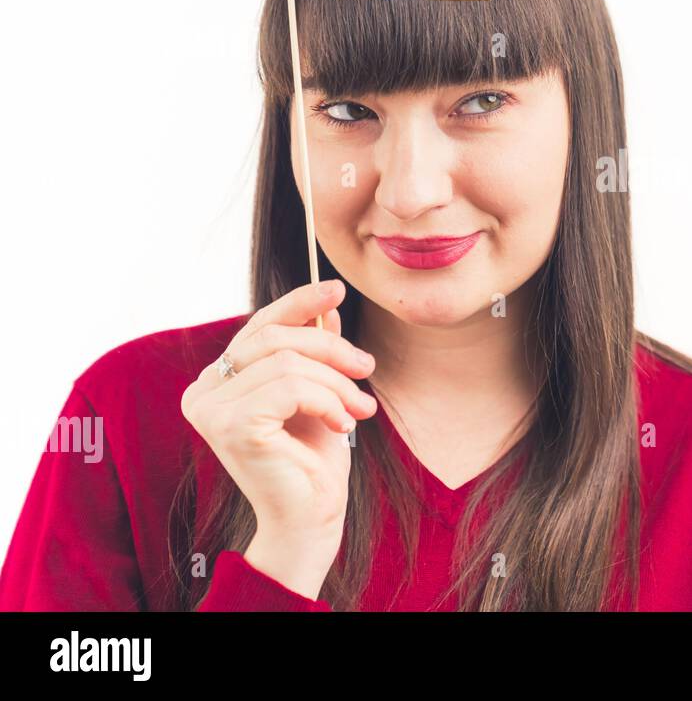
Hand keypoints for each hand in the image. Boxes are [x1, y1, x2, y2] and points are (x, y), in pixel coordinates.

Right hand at [181, 280, 377, 580]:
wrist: (310, 521)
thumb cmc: (312, 462)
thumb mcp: (319, 394)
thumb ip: (313, 352)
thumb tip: (326, 306)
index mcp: (217, 382)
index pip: (259, 327)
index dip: (299, 303)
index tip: (338, 290)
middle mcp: (203, 392)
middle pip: (274, 337)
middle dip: (330, 347)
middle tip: (367, 368)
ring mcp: (211, 410)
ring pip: (288, 362)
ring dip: (337, 382)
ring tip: (361, 409)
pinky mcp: (231, 426)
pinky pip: (291, 387)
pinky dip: (327, 400)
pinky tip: (343, 424)